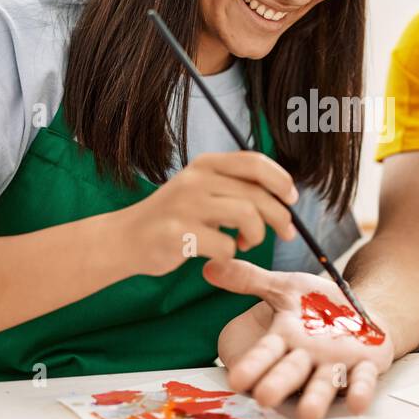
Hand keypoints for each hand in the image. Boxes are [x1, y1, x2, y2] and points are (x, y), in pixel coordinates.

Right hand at [118, 152, 296, 276]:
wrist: (127, 239)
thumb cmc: (174, 218)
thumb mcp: (201, 190)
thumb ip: (234, 187)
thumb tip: (282, 196)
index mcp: (205, 164)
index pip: (254, 162)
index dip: (281, 180)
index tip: (292, 198)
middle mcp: (196, 179)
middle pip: (257, 194)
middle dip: (280, 216)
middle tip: (287, 233)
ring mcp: (185, 205)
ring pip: (247, 215)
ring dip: (257, 236)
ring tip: (246, 243)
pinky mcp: (178, 233)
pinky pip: (226, 246)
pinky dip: (230, 255)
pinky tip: (218, 255)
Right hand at [206, 260, 393, 418]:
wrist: (360, 314)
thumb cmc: (316, 305)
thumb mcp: (285, 287)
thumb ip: (250, 280)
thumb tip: (208, 267)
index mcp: (285, 339)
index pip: (265, 353)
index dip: (252, 365)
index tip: (236, 379)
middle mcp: (307, 358)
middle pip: (290, 372)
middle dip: (278, 384)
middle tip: (264, 397)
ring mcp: (335, 365)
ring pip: (323, 383)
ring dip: (316, 398)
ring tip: (309, 414)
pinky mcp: (364, 367)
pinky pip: (362, 381)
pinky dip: (360, 391)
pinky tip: (358, 404)